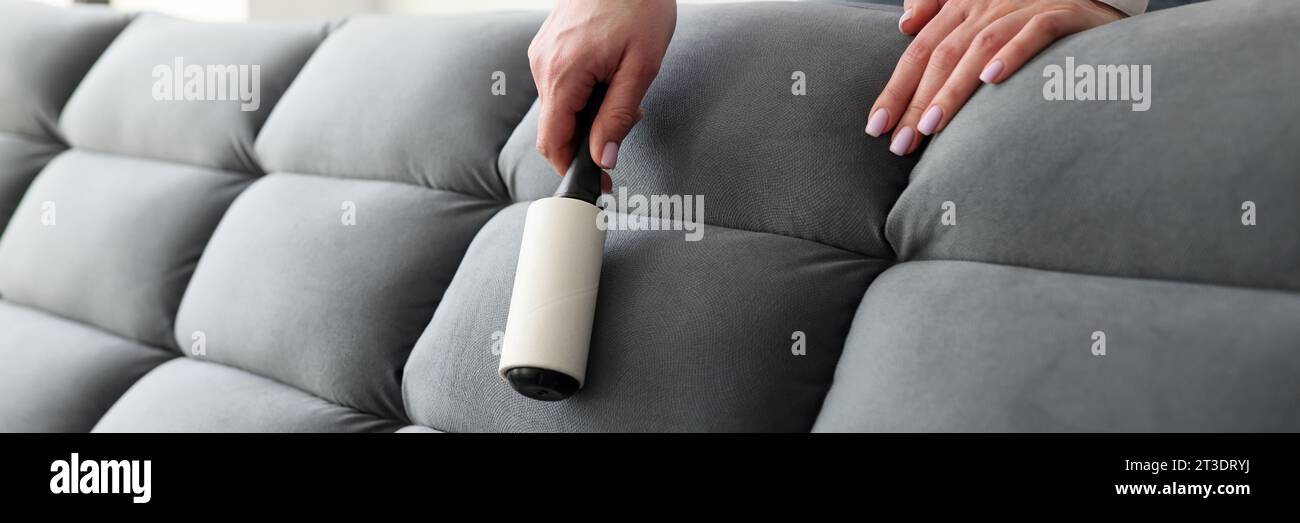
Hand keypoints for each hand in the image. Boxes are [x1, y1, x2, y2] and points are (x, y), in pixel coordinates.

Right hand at [529, 0, 675, 176]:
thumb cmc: (638, 5)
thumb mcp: (640, 67)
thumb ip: (618, 116)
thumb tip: (602, 156)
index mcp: (563, 74)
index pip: (552, 142)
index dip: (572, 169)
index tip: (596, 182)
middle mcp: (543, 65)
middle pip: (554, 127)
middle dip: (586, 140)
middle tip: (623, 129)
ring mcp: (542, 53)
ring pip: (557, 106)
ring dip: (586, 115)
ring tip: (623, 94)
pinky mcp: (547, 45)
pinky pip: (558, 84)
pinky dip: (581, 93)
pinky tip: (608, 77)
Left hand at [865, 0, 1125, 155]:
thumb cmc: (1034, 12)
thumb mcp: (984, 10)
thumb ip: (940, 12)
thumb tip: (905, 24)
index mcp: (964, 6)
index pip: (920, 52)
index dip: (895, 89)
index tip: (875, 129)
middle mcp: (988, 2)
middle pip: (943, 53)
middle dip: (917, 100)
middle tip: (900, 143)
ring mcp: (1025, 4)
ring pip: (981, 46)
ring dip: (954, 88)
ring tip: (932, 126)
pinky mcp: (1064, 10)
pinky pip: (1035, 30)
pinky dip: (1013, 54)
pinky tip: (992, 80)